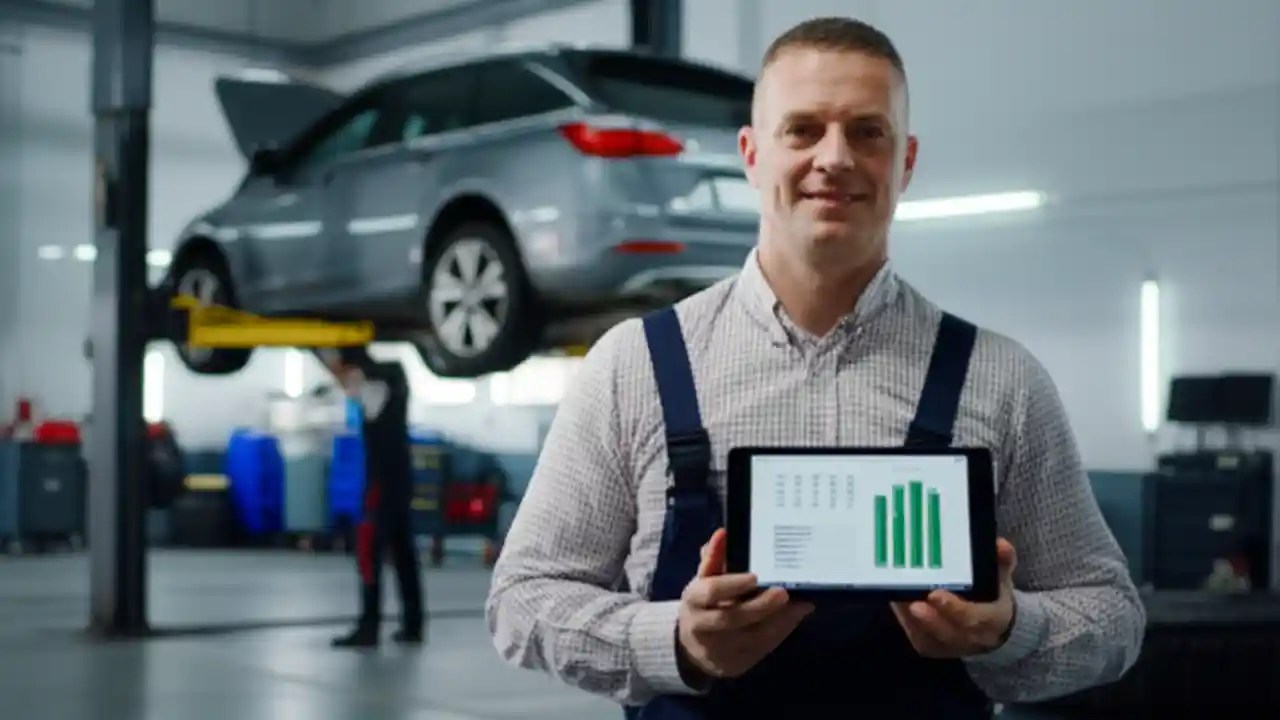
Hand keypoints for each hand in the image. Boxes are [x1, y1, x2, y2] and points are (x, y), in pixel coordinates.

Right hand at [676, 528, 813, 681]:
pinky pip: (760, 650)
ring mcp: (717, 650)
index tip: (754, 576)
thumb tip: (723, 533)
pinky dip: (779, 634)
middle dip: (760, 606)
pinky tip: (794, 618)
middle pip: (731, 618)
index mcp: (693, 600)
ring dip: (777, 621)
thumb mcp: (704, 580)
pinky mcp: (733, 665)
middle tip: (784, 592)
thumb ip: (714, 559)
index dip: (732, 584)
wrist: (693, 647)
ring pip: (750, 637)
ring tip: (799, 605)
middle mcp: (702, 627)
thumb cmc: (704, 603)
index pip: (710, 591)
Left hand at [891, 537, 1017, 657]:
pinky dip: (906, 622)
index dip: (954, 609)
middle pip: (950, 633)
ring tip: (898, 599)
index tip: (936, 595)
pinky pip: (918, 638)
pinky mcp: (934, 648)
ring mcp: (952, 647)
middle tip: (912, 603)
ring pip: (930, 639)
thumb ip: (1002, 561)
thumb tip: (1000, 545)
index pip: (974, 618)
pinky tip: (896, 602)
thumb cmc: (993, 596)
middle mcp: (973, 639)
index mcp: (993, 620)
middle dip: (930, 619)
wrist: (992, 627)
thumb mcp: (1001, 578)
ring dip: (912, 620)